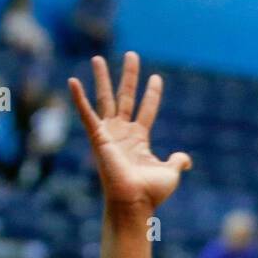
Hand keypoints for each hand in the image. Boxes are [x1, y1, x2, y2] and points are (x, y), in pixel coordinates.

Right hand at [68, 52, 191, 210]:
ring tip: (98, 58)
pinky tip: (72, 81)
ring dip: (102, 78)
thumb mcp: (170, 173)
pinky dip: (78, 99)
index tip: (156, 77)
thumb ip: (177, 161)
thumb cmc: (150, 192)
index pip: (146, 110)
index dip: (152, 94)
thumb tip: (186, 159)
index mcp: (139, 139)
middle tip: (132, 55)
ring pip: (105, 99)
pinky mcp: (98, 137)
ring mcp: (109, 134)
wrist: (134, 202)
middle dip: (129, 76)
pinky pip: (86, 114)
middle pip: (125, 97)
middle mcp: (123, 133)